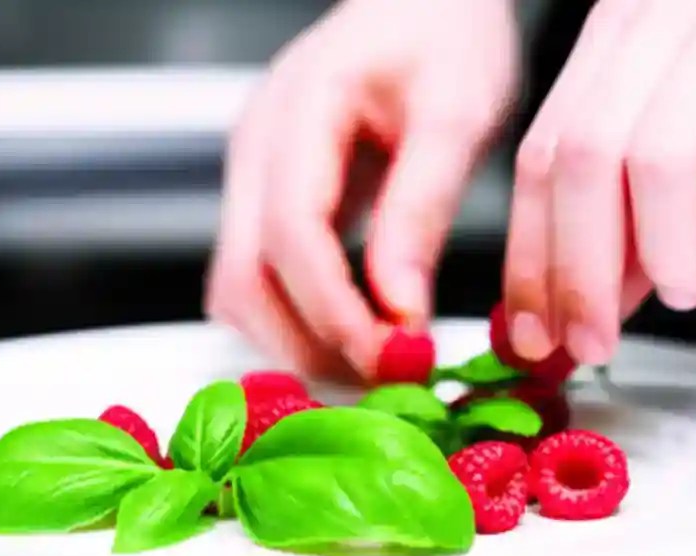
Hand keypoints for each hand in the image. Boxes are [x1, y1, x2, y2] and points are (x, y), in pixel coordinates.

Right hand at [206, 0, 517, 380]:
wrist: (425, 1)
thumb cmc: (447, 35)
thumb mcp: (457, 111)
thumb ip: (422, 209)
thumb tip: (401, 312)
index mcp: (298, 110)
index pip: (291, 234)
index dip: (337, 310)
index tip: (398, 356)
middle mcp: (256, 148)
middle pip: (243, 279)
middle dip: (310, 343)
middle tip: (390, 378)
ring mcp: (251, 176)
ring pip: (238, 291)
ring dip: (299, 341)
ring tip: (379, 362)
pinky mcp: (265, 199)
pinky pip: (258, 279)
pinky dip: (298, 319)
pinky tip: (356, 329)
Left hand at [502, 0, 695, 365]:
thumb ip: (645, 196)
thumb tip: (603, 292)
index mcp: (621, 32)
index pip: (543, 154)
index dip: (530, 254)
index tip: (532, 331)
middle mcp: (663, 16)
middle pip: (584, 159)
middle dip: (579, 271)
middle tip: (594, 341)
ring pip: (657, 157)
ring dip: (662, 250)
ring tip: (687, 290)